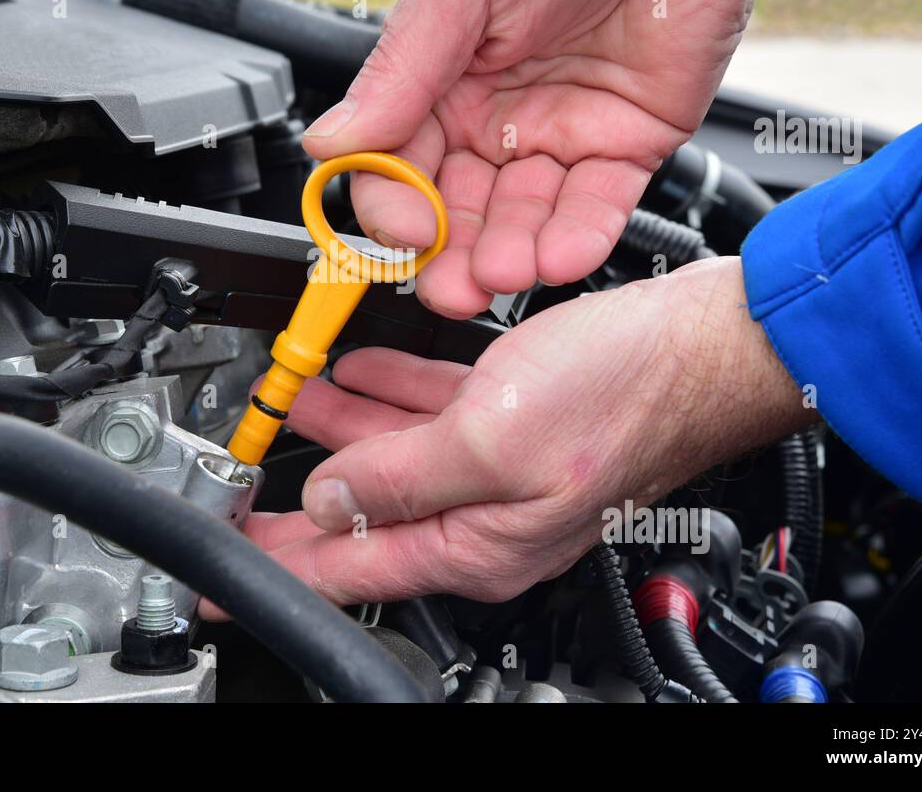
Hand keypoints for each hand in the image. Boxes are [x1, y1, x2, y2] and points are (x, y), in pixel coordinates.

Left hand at [203, 257, 808, 609]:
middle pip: (358, 520)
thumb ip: (400, 476)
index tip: (217, 578)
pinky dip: (382, 399)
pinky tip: (352, 378)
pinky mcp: (510, 423)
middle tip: (230, 498)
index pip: (347, 573)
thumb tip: (329, 500)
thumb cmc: (627, 392)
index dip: (272, 572)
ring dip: (330, 436)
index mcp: (476, 542)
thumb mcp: (492, 439)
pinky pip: (426, 419)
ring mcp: (496, 470)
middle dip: (289, 504)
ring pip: (388, 461)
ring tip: (277, 416)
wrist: (705, 343)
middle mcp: (482, 517)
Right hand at [303, 0, 892, 316]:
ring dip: (511, 257)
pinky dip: (579, 239)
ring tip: (506, 274)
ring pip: (523, 222)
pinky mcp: (625, 148)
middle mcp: (493, 116)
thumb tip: (330, 141)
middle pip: (457, 211)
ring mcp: (558, 136)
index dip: (396, 204)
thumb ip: (401, 68)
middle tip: (450, 288)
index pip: (397, 163)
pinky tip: (561, 256)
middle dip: (451, 256)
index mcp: (439, 76)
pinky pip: (597, 209)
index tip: (408, 229)